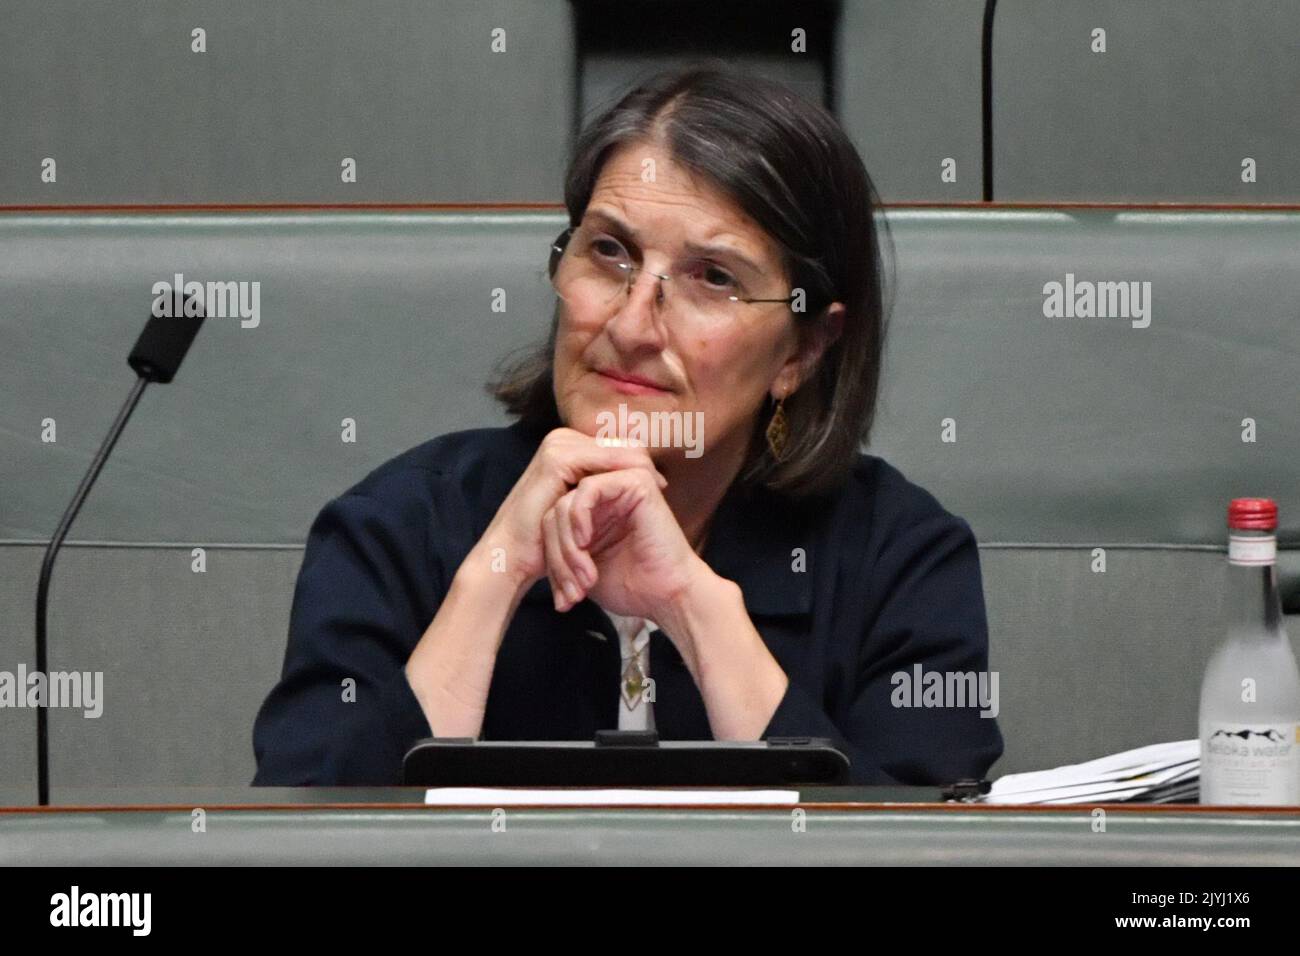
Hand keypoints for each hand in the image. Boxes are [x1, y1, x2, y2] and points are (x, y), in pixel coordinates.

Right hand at [473, 429, 666, 592]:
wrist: (510, 556)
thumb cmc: (543, 539)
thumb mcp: (578, 509)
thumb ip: (597, 491)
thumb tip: (635, 483)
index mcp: (566, 447)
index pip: (616, 445)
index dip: (641, 463)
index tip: (661, 484)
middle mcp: (561, 439)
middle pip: (621, 442)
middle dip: (645, 464)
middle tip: (664, 486)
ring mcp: (558, 446)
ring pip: (619, 448)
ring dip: (641, 468)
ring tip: (659, 488)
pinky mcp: (558, 459)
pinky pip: (607, 460)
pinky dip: (627, 472)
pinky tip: (642, 488)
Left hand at [542, 465, 705, 623]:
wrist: (667, 597)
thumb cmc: (630, 587)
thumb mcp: (581, 569)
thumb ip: (560, 549)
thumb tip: (521, 550)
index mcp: (596, 511)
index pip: (553, 520)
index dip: (552, 557)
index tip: (563, 597)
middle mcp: (607, 494)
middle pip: (555, 509)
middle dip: (557, 555)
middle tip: (571, 592)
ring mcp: (621, 483)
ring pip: (567, 501)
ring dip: (568, 545)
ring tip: (584, 577)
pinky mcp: (635, 480)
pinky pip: (588, 488)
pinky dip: (579, 516)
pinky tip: (586, 543)